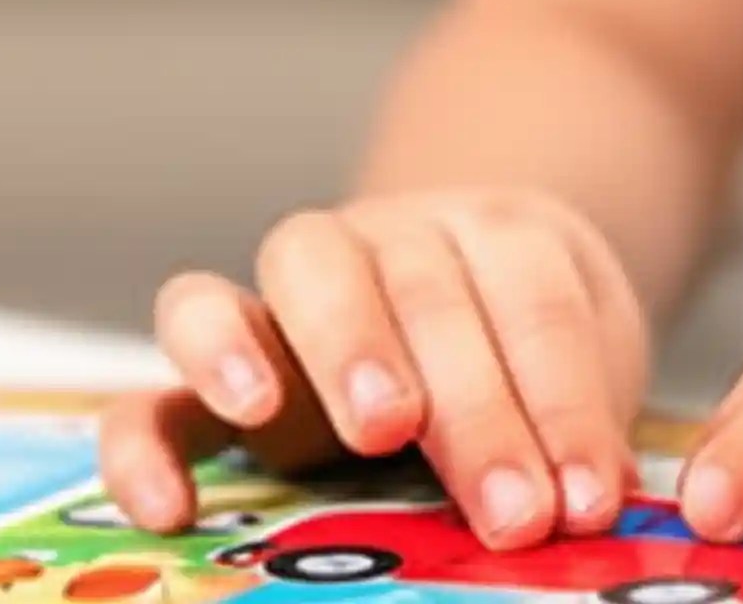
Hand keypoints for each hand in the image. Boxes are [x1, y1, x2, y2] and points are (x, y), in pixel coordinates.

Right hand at [100, 189, 647, 548]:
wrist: (451, 272)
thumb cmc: (517, 336)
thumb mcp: (572, 365)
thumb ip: (572, 415)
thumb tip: (587, 501)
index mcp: (499, 234)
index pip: (534, 304)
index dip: (567, 402)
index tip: (591, 495)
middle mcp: (393, 237)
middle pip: (427, 292)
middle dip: (475, 407)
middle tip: (513, 507)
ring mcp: (299, 281)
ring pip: (301, 269)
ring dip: (341, 347)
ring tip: (378, 430)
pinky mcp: (222, 345)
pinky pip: (165, 363)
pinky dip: (151, 425)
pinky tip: (171, 504)